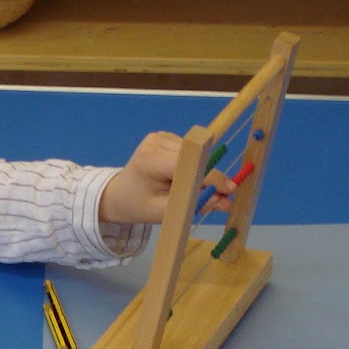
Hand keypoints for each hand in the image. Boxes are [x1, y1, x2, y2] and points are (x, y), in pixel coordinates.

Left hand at [97, 132, 233, 225]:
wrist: (119, 194)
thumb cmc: (140, 205)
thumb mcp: (166, 212)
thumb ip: (195, 205)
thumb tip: (226, 202)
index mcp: (149, 160)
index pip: (187, 164)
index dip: (211, 176)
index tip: (229, 189)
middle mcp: (155, 142)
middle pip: (195, 156)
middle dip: (210, 175)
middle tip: (220, 195)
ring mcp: (160, 136)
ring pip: (195, 152)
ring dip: (201, 170)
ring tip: (191, 189)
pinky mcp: (166, 136)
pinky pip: (190, 151)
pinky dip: (193, 165)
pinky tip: (182, 177)